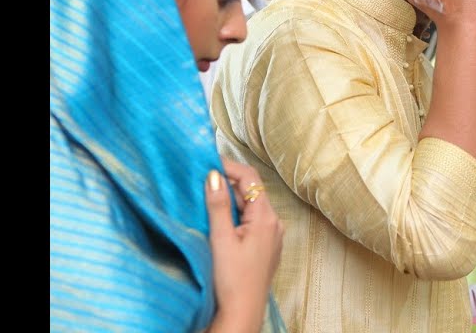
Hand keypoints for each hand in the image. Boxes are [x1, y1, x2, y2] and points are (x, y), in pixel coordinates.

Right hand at [204, 159, 282, 332]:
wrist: (243, 311)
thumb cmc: (232, 279)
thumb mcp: (221, 239)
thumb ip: (218, 206)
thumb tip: (213, 175)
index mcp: (266, 217)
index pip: (250, 178)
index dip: (229, 167)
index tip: (207, 163)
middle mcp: (274, 222)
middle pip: (251, 191)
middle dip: (227, 183)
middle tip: (200, 179)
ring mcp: (272, 235)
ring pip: (250, 206)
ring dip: (230, 199)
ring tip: (205, 196)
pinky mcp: (266, 246)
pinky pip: (252, 220)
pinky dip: (236, 214)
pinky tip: (218, 219)